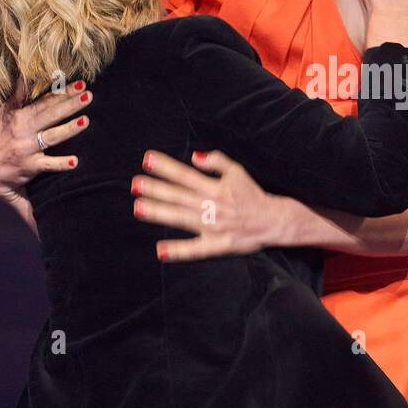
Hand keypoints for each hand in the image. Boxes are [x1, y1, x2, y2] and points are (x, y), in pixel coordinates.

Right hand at [0, 76, 89, 202]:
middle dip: (69, 105)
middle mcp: (23, 130)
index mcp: (20, 116)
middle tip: (88, 95)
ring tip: (86, 121)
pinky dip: (61, 164)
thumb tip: (24, 74)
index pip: (45, 102)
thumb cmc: (5, 136)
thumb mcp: (7, 114)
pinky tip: (75, 162)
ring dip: (69, 129)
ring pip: (51, 137)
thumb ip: (17, 96)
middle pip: (50, 115)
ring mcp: (27, 149)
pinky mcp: (31, 166)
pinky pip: (48, 165)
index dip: (62, 92)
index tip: (81, 84)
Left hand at [131, 149, 281, 261]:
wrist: (273, 221)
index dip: (166, 167)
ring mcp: (213, 227)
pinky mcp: (217, 245)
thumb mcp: (238, 171)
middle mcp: (212, 207)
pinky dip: (178, 251)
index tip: (147, 159)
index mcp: (215, 189)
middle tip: (134, 183)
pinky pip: (196, 250)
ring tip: (138, 208)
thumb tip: (194, 156)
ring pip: (182, 219)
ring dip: (159, 213)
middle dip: (156, 189)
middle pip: (179, 196)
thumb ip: (217, 161)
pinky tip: (160, 250)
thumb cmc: (253, 195)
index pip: (186, 175)